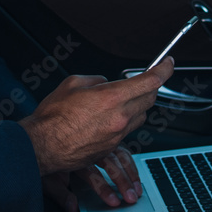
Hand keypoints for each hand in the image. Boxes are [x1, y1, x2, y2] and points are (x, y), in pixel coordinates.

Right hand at [19, 57, 172, 175]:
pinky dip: (125, 121)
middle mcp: (120, 117)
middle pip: (150, 99)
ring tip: (121, 100)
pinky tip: (108, 118)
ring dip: (137, 105)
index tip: (167, 64)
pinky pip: (128, 131)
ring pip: (141, 116)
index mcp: (112, 97)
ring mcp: (118, 135)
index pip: (150, 81)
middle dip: (149, 87)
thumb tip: (105, 82)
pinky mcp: (112, 148)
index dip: (164, 69)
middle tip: (142, 81)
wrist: (43, 146)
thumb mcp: (72, 83)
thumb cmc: (53, 117)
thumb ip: (96, 80)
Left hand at [42, 146, 143, 211]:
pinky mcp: (103, 142)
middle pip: (110, 165)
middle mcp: (88, 149)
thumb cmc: (43, 157)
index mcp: (74, 158)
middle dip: (122, 182)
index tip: (114, 201)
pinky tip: (135, 173)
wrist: (41, 136)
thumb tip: (72, 208)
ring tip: (137, 189)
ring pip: (119, 156)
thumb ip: (60, 194)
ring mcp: (97, 144)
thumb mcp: (47, 178)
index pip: (92, 174)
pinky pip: (120, 150)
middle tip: (130, 198)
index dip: (103, 188)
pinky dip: (129, 162)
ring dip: (129, 173)